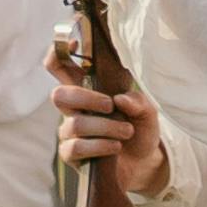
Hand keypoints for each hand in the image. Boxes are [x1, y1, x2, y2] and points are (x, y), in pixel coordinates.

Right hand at [54, 56, 171, 205]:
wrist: (143, 163)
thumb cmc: (139, 129)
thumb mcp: (146, 112)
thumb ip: (137, 102)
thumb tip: (120, 99)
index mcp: (86, 89)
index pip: (60, 67)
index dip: (60, 52)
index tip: (75, 43)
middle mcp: (73, 109)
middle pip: (59, 95)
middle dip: (85, 98)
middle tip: (110, 105)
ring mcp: (70, 132)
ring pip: (74, 124)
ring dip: (105, 127)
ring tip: (126, 132)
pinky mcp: (71, 155)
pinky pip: (75, 148)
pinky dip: (99, 145)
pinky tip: (115, 147)